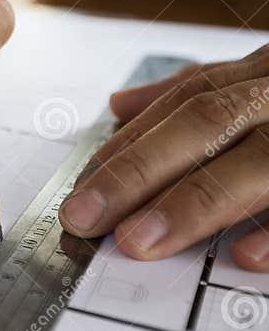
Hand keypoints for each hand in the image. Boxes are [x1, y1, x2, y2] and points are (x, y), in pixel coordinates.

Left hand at [60, 49, 268, 270]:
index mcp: (257, 75)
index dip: (127, 146)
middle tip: (85, 217)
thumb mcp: (256, 83)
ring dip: (192, 203)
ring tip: (137, 240)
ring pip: (256, 162)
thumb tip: (118, 105)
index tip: (79, 191)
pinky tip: (241, 255)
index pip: (181, 103)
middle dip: (139, 171)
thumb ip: (193, 94)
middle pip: (204, 124)